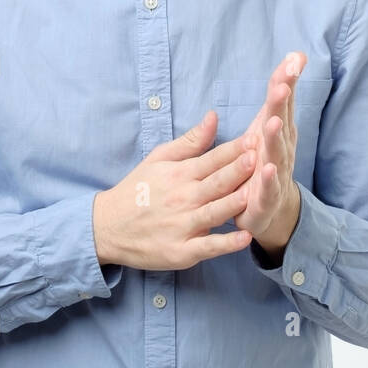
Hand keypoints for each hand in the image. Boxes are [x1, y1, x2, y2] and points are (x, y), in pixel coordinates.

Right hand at [92, 111, 256, 269]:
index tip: (255, 138)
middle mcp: (183, 198)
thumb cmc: (137, 189)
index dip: (235, 149)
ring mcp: (183, 226)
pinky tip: (245, 238)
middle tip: (259, 157)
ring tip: (253, 194)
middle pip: (216, 183)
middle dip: (237, 170)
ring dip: (234, 203)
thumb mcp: (159, 159)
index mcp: (180, 174)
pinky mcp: (181, 251)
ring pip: (214, 212)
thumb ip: (190, 141)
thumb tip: (213, 116)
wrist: (108, 226)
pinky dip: (226, 244)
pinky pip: (208, 247)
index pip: (212, 158)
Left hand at [233, 52, 306, 259]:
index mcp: (279, 129)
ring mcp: (276, 173)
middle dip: (282, 103)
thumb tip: (295, 55)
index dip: (287, 80)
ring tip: (273, 122)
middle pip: (282, 122)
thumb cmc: (266, 159)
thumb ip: (279, 91)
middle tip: (283, 84)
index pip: (282, 100)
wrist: (270, 211)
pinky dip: (269, 179)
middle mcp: (281, 148)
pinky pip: (268, 187)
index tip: (294, 59)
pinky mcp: (266, 198)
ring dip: (275, 138)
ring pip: (276, 153)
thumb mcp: (268, 121)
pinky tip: (269, 168)